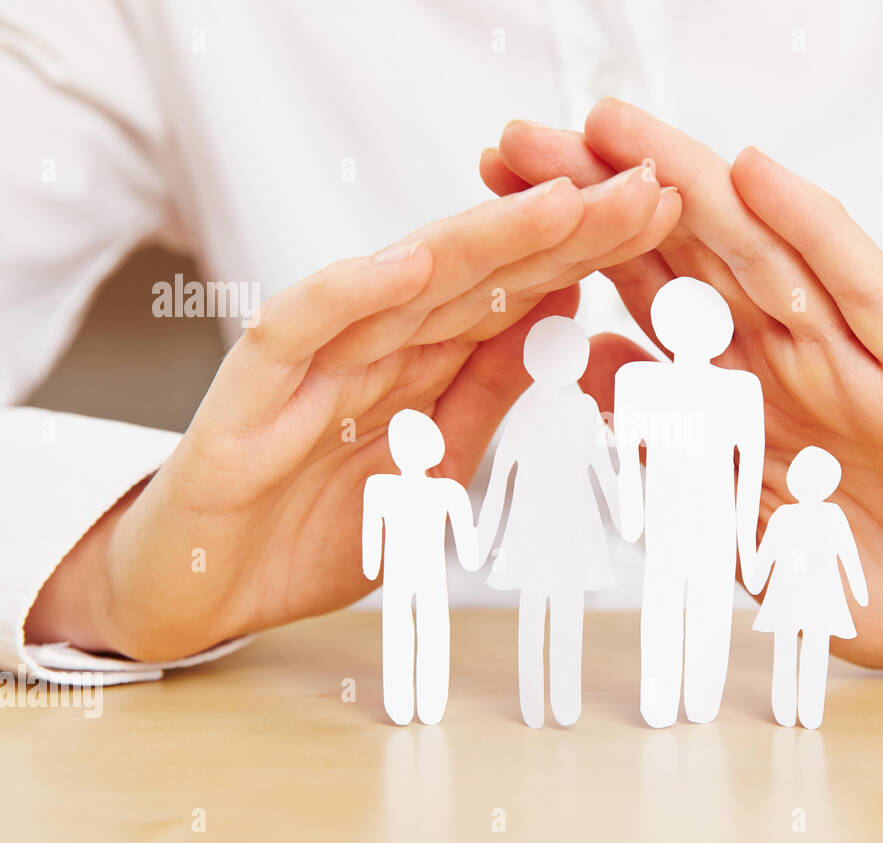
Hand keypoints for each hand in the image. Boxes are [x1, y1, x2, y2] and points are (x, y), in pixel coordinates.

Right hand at [26, 169, 680, 659]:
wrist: (195, 591)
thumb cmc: (305, 530)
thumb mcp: (432, 469)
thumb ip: (484, 393)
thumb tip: (559, 319)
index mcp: (423, 364)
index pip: (518, 293)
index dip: (592, 255)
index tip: (665, 222)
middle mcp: (375, 347)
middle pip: (480, 275)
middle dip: (566, 230)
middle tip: (648, 189)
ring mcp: (314, 364)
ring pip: (405, 287)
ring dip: (484, 242)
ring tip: (562, 202)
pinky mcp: (249, 395)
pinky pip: (302, 329)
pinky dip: (354, 294)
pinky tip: (413, 260)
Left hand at [483, 100, 882, 666]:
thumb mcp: (761, 537)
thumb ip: (688, 469)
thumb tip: (598, 389)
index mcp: (750, 402)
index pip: (650, 309)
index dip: (573, 258)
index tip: (496, 214)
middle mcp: (796, 363)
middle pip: (688, 262)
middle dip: (603, 201)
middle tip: (520, 143)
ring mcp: (859, 360)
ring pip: (762, 257)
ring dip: (689, 188)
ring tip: (613, 128)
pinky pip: (864, 293)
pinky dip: (813, 233)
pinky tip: (757, 175)